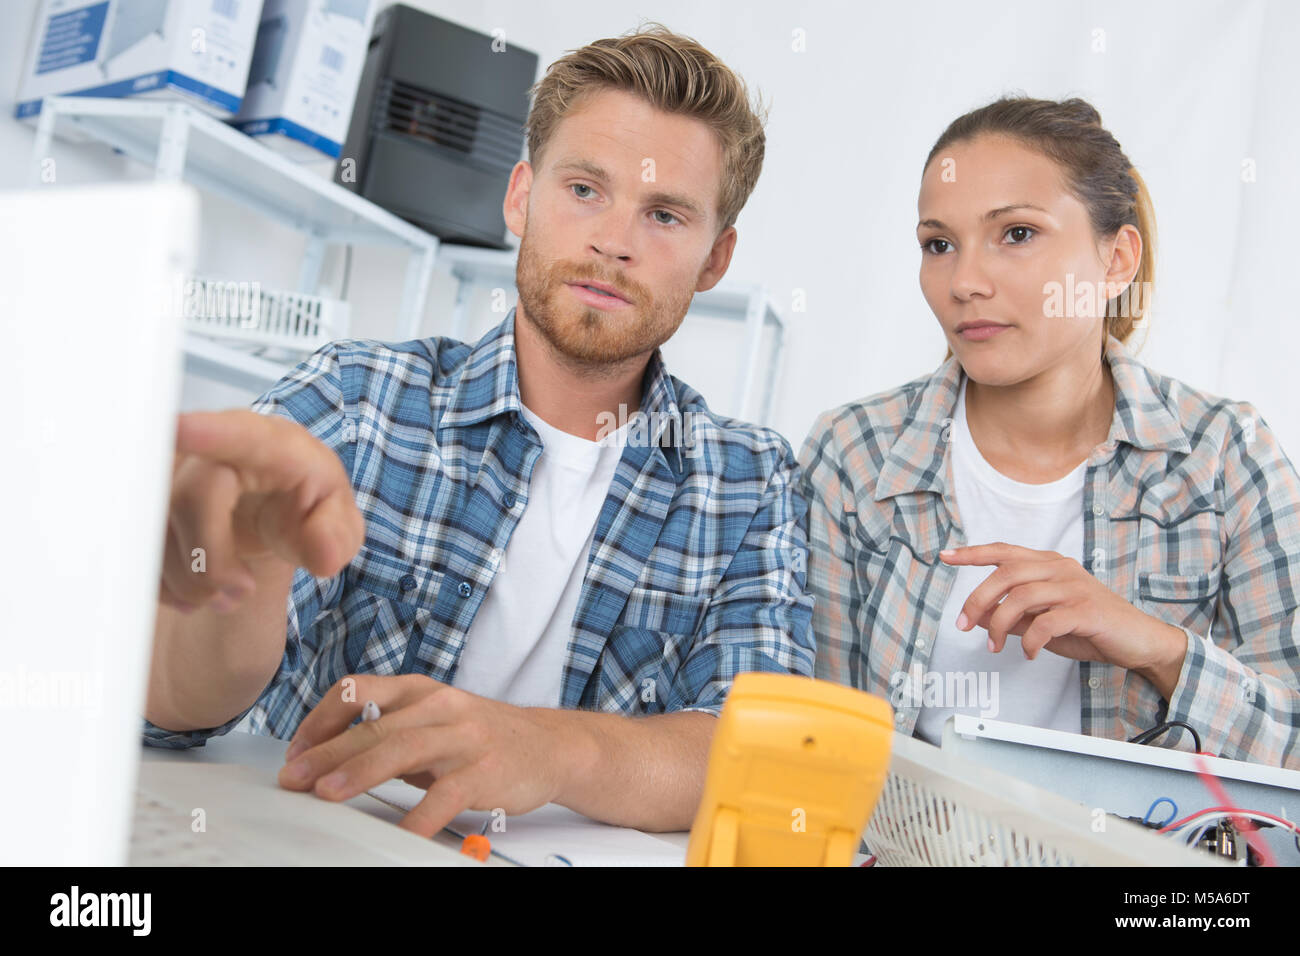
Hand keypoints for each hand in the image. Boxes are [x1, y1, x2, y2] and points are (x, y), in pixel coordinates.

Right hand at [160, 410, 363, 613]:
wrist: (272, 506)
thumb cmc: (305, 505)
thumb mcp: (336, 522)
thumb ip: (336, 536)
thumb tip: (324, 554)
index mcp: (270, 446)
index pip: (238, 436)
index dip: (208, 432)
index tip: (180, 428)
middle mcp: (214, 450)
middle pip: (188, 500)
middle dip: (210, 561)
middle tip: (241, 592)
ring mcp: (173, 473)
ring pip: (154, 528)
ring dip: (188, 579)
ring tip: (226, 597)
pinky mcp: (148, 501)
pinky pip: (136, 545)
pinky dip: (164, 582)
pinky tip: (196, 593)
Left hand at [277, 674, 574, 836]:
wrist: (551, 745)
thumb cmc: (482, 735)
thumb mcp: (434, 718)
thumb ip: (390, 730)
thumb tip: (327, 759)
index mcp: (420, 690)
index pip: (356, 690)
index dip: (320, 719)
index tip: (296, 750)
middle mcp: (440, 706)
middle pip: (374, 724)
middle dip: (327, 752)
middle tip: (294, 777)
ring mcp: (463, 737)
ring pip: (402, 749)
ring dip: (359, 772)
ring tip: (327, 793)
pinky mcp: (484, 771)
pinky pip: (444, 796)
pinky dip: (418, 817)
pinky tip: (399, 832)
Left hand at [940, 543, 1186, 677]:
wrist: (1139, 641)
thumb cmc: (1089, 628)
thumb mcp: (1043, 621)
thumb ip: (1012, 616)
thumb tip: (976, 617)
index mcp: (1049, 564)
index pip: (1005, 552)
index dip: (973, 553)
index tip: (946, 556)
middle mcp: (1060, 569)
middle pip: (1006, 574)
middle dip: (977, 600)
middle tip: (963, 625)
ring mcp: (1075, 587)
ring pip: (1022, 596)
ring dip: (999, 625)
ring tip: (994, 646)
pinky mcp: (1087, 610)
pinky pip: (1046, 622)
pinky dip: (1030, 640)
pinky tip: (1029, 653)